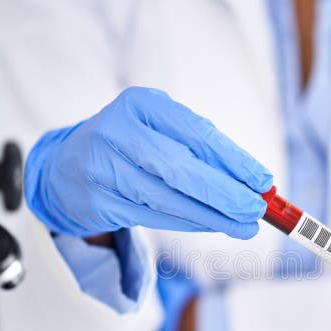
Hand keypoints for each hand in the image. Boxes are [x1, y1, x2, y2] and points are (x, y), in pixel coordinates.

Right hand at [24, 87, 271, 238]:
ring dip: (212, 216)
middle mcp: (116, 131)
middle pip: (181, 168)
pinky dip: (189, 223)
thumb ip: (203, 149)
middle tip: (256, 210)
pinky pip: (154, 216)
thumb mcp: (162, 130)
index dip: (234, 160)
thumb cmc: (131, 144)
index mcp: (140, 104)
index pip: (196, 134)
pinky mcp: (99, 201)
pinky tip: (213, 226)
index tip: (263, 181)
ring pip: (169, 198)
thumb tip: (254, 181)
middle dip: (225, 193)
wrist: (66, 167)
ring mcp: (102, 168)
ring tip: (244, 226)